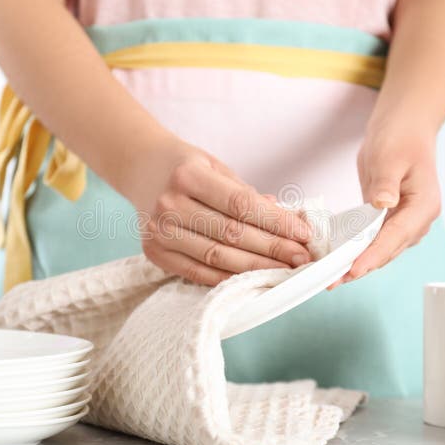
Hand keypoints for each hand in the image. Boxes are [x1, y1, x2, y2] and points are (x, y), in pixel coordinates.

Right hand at [125, 136, 312, 285]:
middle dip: (273, 249)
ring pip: (217, 257)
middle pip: (232, 234)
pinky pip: (198, 272)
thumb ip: (247, 194)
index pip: (241, 205)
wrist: (140, 168)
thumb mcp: (216, 167)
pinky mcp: (154, 253)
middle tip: (303, 258)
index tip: (303, 233)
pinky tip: (253, 278)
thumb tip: (288, 220)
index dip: (276, 222)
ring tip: (285, 270)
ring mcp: (159, 232)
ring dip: (257, 267)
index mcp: (187, 176)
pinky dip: (228, 278)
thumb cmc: (185, 166)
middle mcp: (169, 204)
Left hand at [329, 123, 440, 288]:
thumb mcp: (390, 158)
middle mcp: (416, 220)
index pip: (395, 237)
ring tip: (329, 278)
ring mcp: (403, 223)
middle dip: (360, 268)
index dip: (373, 256)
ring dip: (356, 264)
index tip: (353, 270)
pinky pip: (371, 241)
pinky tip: (335, 261)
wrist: (403, 128)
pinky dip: (355, 251)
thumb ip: (386, 183)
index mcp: (423, 207)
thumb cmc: (400, 138)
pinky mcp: (388, 221)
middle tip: (331, 282)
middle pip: (386, 251)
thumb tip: (383, 205)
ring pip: (378, 251)